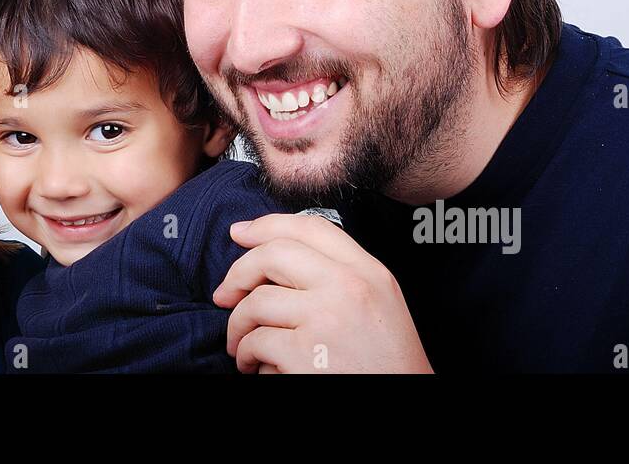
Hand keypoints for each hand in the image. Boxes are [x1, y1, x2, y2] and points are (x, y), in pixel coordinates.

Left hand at [213, 212, 433, 372]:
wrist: (404, 402)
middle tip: (224, 296)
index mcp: (368, 272)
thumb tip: (272, 252)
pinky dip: (248, 358)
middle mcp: (348, 288)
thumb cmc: (385, 362)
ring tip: (243, 347)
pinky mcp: (306, 356)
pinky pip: (256, 343)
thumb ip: (338, 273)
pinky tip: (257, 368)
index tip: (240, 232)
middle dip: (237, 274)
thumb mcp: (378, 302)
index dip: (267, 225)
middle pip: (274, 255)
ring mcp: (326, 320)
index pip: (310, 228)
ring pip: (256, 303)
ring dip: (238, 327)